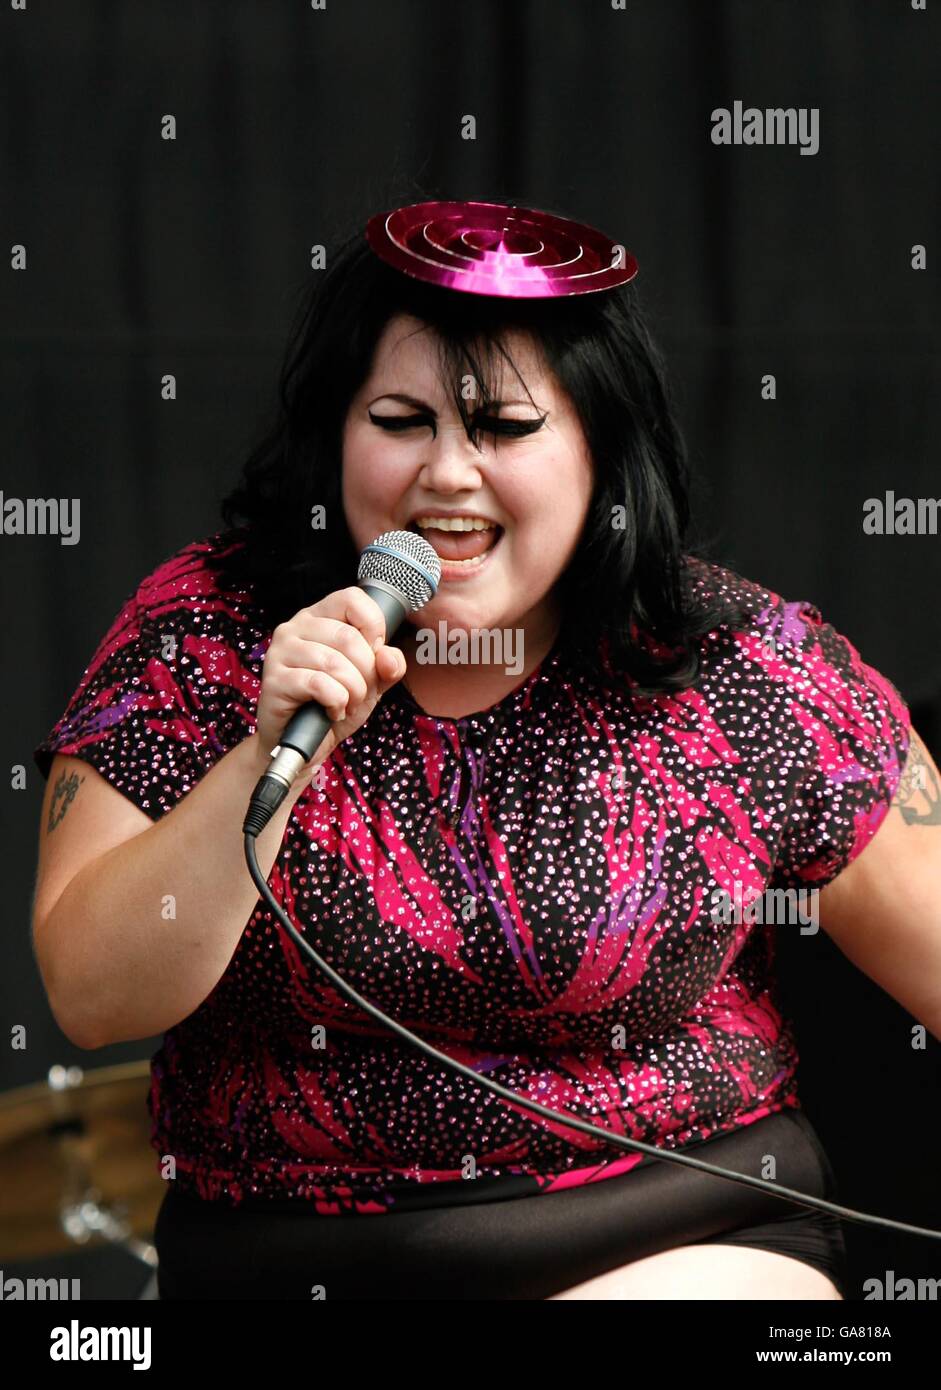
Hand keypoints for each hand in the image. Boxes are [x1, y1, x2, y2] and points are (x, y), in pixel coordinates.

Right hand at [255, 587, 407, 783]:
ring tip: (346, 704)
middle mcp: (295, 627)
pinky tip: (331, 711)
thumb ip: (388, 666)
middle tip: (360, 693)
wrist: (303, 744)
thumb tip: (390, 658)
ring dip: (352, 692)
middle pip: (348, 636)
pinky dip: (335, 702)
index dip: (373, 627)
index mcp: (319, 617)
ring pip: (334, 663)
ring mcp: (280, 652)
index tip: (374, 654)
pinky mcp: (274, 680)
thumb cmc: (332, 704)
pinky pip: (319, 684)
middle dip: (366, 672)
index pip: (352, 598)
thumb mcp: (371, 683)